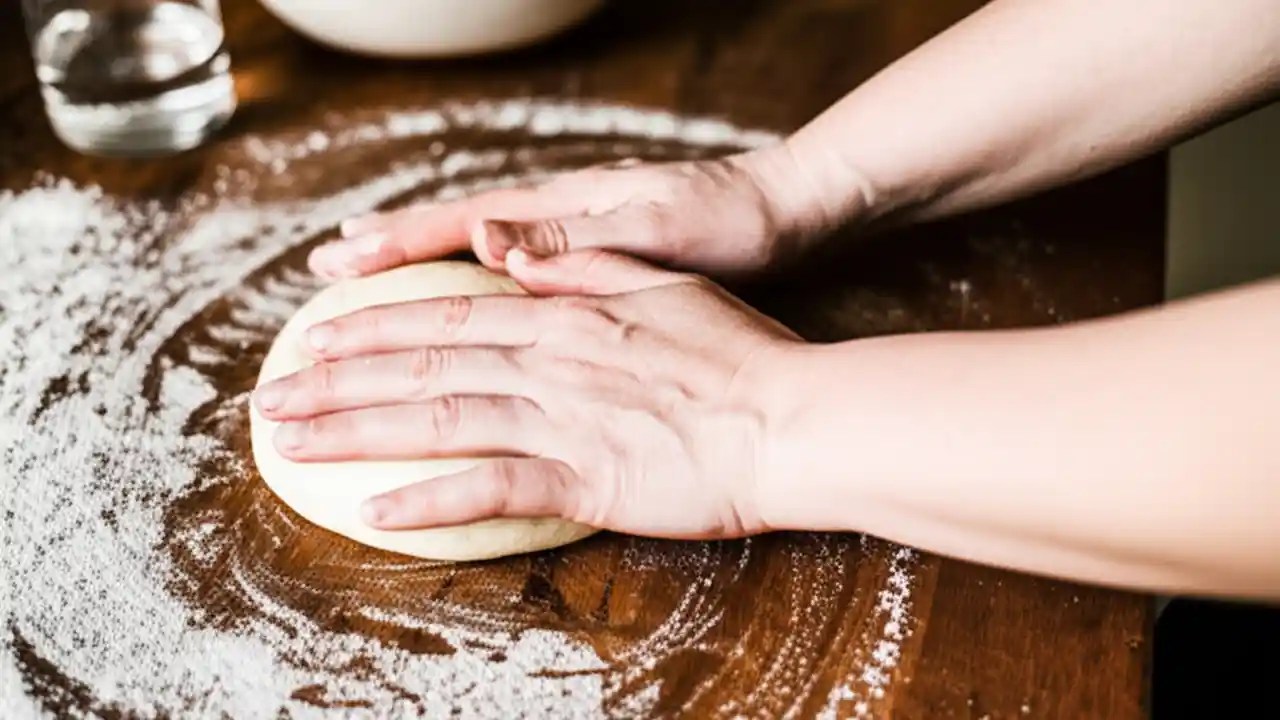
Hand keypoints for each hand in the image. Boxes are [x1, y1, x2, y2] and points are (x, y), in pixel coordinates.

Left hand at [255, 251, 801, 538]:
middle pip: (421, 364)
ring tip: (292, 444)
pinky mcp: (586, 480)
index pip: (446, 314)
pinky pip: (491, 488)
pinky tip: (376, 510)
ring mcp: (563, 421)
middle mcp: (548, 362)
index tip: (317, 338)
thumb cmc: (739, 355)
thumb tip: (516, 256)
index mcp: (562, 314)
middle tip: (272, 396)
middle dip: (337, 379)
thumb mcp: (663, 285)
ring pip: (438, 419)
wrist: (792, 420)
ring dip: (357, 431)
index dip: (373, 326)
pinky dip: (430, 500)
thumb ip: (585, 269)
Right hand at [307, 146, 841, 281]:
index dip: (397, 245)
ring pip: (476, 253)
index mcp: (561, 209)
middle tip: (322, 278)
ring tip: (364, 284)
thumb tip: (488, 242)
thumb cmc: (723, 221)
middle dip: (385, 257)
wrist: (780, 214)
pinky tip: (455, 310)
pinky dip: (471, 286)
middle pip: (451, 234)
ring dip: (419, 270)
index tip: (339, 262)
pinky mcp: (593, 263)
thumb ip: (573, 238)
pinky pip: (513, 275)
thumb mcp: (652, 231)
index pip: (458, 223)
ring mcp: (571, 239)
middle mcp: (554, 219)